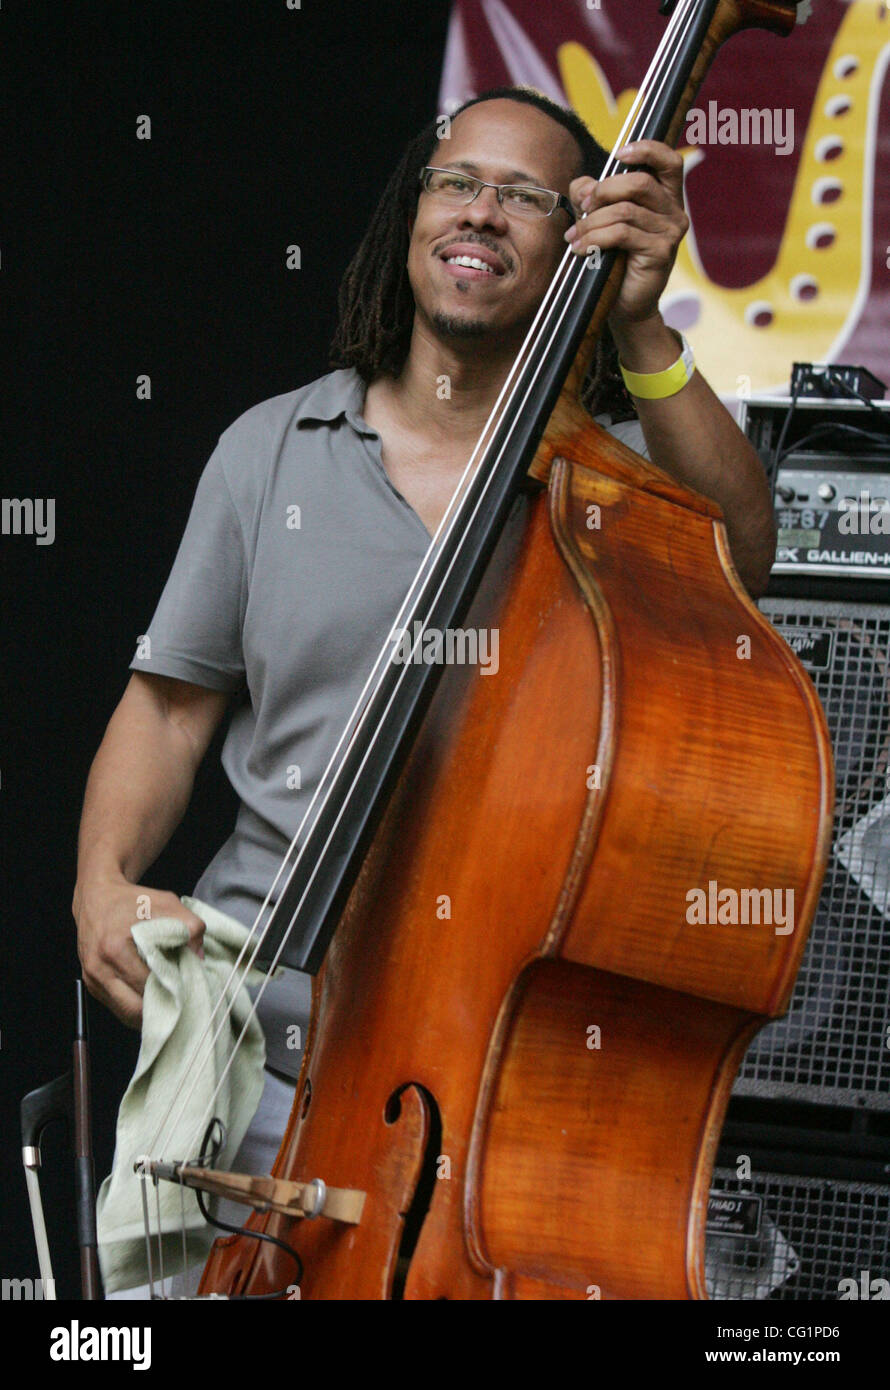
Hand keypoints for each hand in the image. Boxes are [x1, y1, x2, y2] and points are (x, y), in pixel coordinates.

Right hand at [74, 875, 204, 1028]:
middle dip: (160, 1008)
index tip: (188, 990)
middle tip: (180, 1003)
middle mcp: (99, 967)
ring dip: (147, 1013)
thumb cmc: (132, 901)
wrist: (96, 898)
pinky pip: (116, 1007)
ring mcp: (92, 978)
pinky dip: (135, 1007)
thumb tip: (199, 959)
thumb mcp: (167, 903)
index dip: (171, 990)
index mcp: (115, 948)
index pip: (148, 984)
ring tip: (167, 1003)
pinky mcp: (91, 984)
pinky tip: (150, 998)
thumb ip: (190, 927)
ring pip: (125, 1014)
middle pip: (135, 1008)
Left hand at [564, 139, 688, 328]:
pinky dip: (594, 238)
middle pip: (639, 182)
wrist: (627, 304)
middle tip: (582, 206)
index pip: (669, 161)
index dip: (646, 150)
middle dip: (604, 190)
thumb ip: (593, 196)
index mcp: (666, 197)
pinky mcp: (660, 252)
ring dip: (592, 222)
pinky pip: (622, 234)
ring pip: (625, 211)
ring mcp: (671, 232)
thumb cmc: (616, 259)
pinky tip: (580, 248)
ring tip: (574, 236)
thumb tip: (583, 185)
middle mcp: (675, 211)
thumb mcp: (602, 220)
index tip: (619, 153)